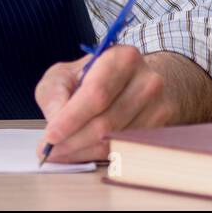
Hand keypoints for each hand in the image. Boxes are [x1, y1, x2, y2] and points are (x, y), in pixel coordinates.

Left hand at [35, 46, 211, 162]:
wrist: (136, 79)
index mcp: (122, 58)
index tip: (51, 135)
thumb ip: (54, 93)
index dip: (71, 118)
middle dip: (73, 140)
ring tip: (62, 151)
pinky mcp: (161, 127)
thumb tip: (55, 121)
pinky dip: (99, 154)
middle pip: (106, 122)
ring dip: (83, 151)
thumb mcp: (65, 74)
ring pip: (115, 140)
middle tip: (50, 150)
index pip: (96, 93)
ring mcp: (158, 105)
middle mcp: (146, 80)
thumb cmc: (93, 76)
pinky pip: (126, 149)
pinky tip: (82, 151)